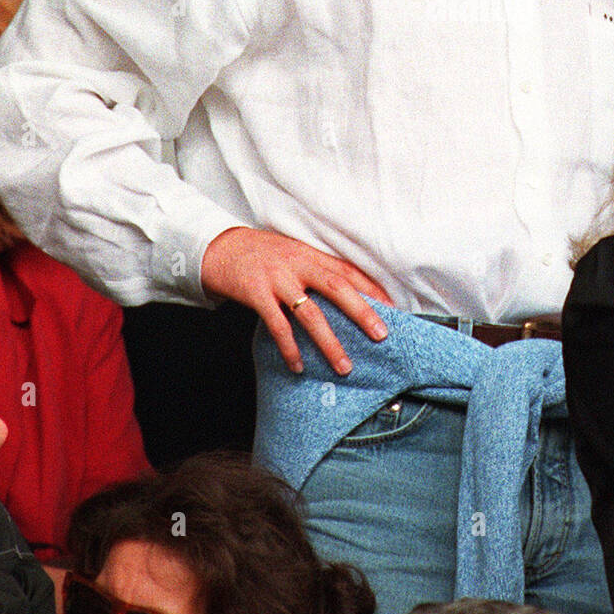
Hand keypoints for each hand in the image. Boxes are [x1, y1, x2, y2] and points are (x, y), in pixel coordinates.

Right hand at [200, 227, 391, 373]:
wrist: (219, 247)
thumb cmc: (261, 254)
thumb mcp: (293, 253)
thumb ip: (316, 270)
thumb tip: (346, 296)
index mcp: (310, 253)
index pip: (348, 270)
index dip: (372, 289)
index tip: (393, 308)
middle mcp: (297, 264)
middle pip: (337, 287)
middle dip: (362, 312)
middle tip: (381, 335)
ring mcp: (277, 278)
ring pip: (310, 313)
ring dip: (329, 342)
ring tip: (344, 366)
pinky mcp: (256, 293)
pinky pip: (277, 325)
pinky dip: (290, 347)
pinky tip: (299, 366)